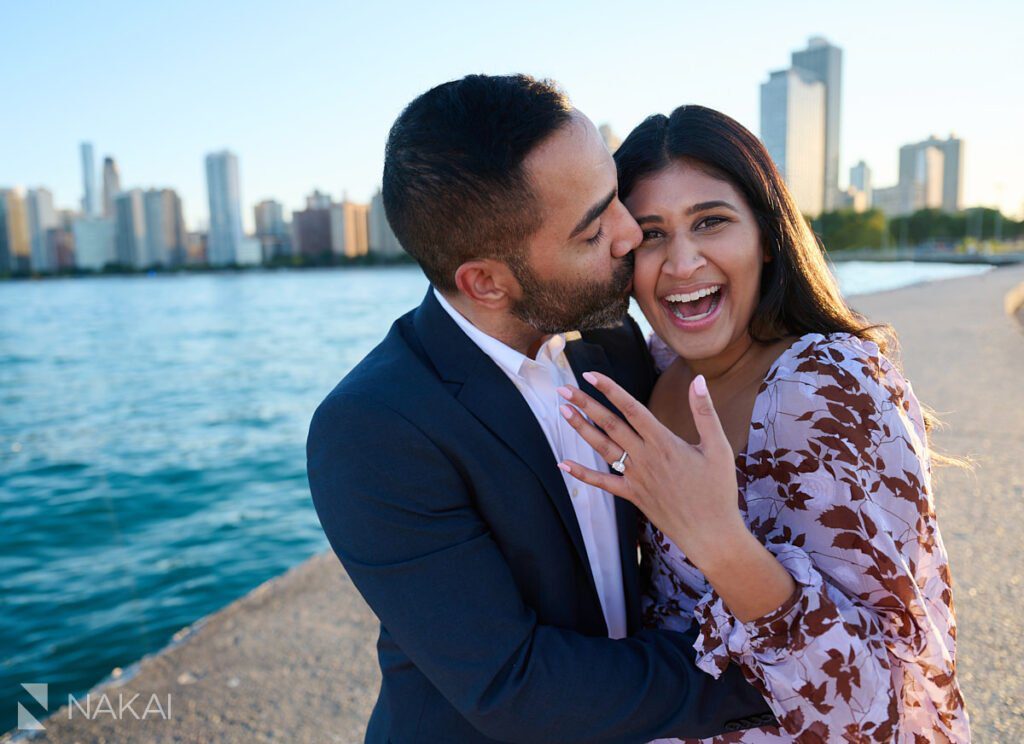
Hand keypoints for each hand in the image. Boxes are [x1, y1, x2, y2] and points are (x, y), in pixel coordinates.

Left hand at [556, 372, 747, 570]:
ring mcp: (636, 478)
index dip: (610, 389)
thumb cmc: (718, 490)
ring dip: (581, 429)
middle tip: (564, 388)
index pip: (631, 408)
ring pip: (603, 448)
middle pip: (610, 425)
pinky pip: (603, 483)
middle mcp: (645, 458)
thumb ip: (705, 413)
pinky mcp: (632, 496)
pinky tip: (563, 464)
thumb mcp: (718, 447)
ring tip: (563, 411)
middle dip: (586, 404)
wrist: (711, 533)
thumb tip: (699, 380)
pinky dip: (582, 474)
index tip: (591, 375)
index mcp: (664, 442)